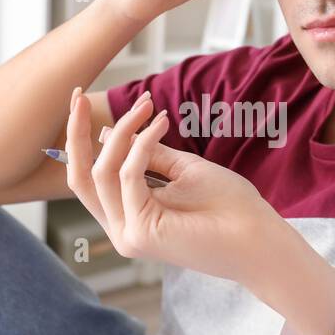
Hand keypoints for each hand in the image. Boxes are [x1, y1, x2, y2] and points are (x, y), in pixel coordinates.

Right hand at [66, 88, 288, 289]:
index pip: (87, 177)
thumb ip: (148, 155)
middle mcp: (121, 230)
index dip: (78, 139)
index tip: (80, 99)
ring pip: (102, 172)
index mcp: (128, 217)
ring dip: (123, 131)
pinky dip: (142, 143)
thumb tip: (113, 133)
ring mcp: (128, 235)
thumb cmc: (230, 207)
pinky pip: (128, 175)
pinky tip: (161, 123)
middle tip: (79, 95)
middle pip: (80, 177)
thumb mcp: (183, 170)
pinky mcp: (141, 232)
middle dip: (75, 132)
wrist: (259, 239)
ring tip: (148, 106)